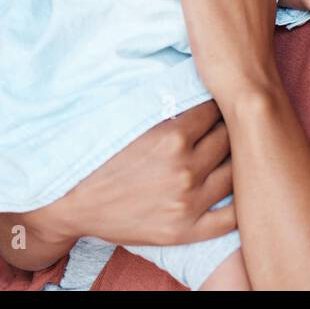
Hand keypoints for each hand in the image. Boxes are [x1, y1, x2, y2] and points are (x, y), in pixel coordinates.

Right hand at [31, 101, 235, 246]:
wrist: (71, 202)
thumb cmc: (99, 155)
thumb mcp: (130, 119)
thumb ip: (165, 103)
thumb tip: (198, 77)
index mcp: (172, 136)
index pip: (215, 109)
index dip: (218, 103)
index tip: (218, 103)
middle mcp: (185, 169)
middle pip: (230, 139)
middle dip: (230, 129)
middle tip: (228, 127)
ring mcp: (188, 203)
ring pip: (236, 174)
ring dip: (236, 162)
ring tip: (231, 155)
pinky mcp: (186, 231)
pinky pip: (231, 219)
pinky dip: (239, 204)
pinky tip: (236, 192)